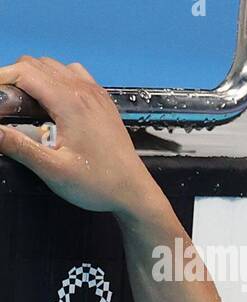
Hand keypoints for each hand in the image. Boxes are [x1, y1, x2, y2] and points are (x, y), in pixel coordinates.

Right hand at [0, 56, 162, 217]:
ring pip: (55, 67)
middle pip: (36, 64)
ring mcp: (97, 95)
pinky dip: (56, 80)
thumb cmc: (98, 183)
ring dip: (34, 77)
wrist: (134, 192)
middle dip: (13, 78)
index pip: (24, 71)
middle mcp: (85, 91)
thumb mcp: (52, 169)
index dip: (1, 79)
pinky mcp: (103, 103)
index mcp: (70, 102)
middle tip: (5, 106)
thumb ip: (18, 146)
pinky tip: (52, 102)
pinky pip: (75, 75)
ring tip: (23, 104)